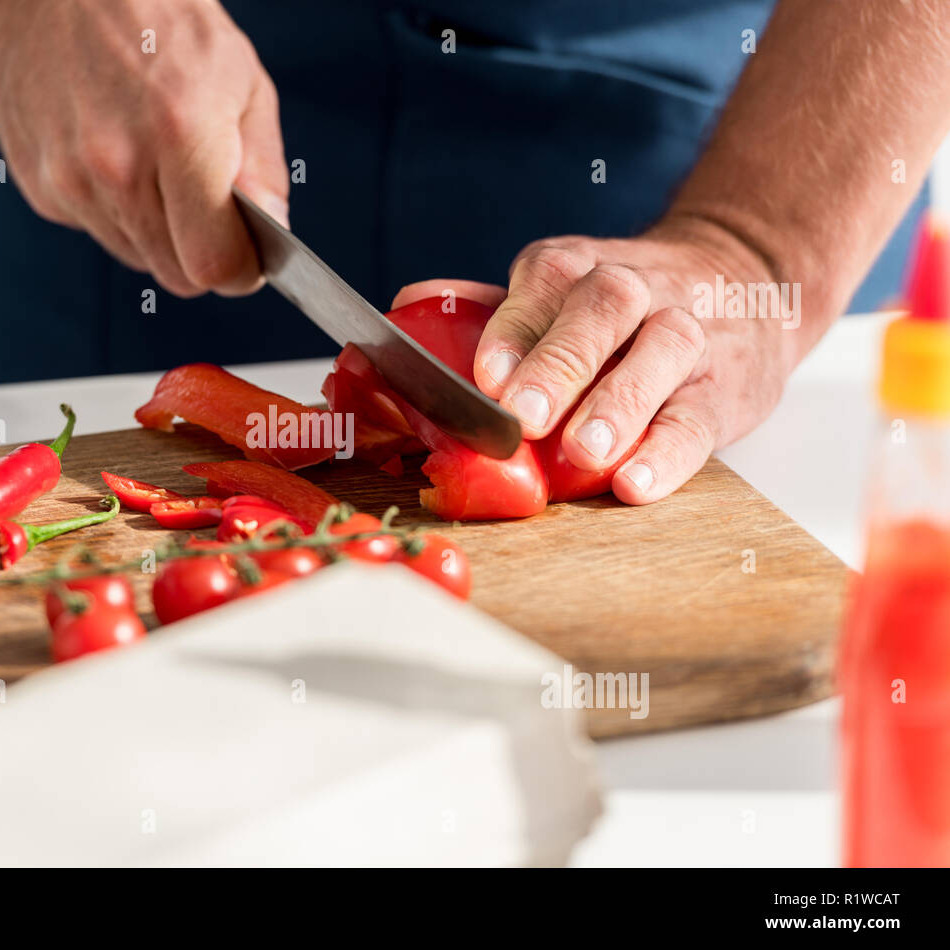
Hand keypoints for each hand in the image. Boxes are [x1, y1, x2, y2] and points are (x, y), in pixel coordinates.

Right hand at [0, 0, 287, 295]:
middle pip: (176, 275)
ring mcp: (70, 180)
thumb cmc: (161, 20)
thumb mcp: (242, 78)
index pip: (214, 264)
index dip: (240, 270)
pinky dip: (114, 208)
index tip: (247, 256)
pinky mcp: (40, 186)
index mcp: (180, 134)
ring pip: (137, 257)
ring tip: (153, 162)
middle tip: (207, 206)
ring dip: (156, 230)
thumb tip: (271, 236)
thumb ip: (262, 167)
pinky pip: (97, 230)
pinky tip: (113, 151)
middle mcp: (117, 166)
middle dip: (201, 253)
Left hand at [393, 217, 796, 503]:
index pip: (543, 286)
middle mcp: (633, 288)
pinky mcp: (723, 390)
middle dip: (560, 364)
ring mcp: (684, 335)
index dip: (514, 331)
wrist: (741, 278)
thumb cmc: (615, 310)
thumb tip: (408, 305)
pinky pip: (698, 418)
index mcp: (574, 268)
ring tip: (585, 451)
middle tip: (526, 416)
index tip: (488, 378)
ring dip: (619, 404)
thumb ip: (489, 310)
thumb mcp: (555, 291)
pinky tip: (635, 481)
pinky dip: (668, 453)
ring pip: (661, 354)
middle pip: (601, 311)